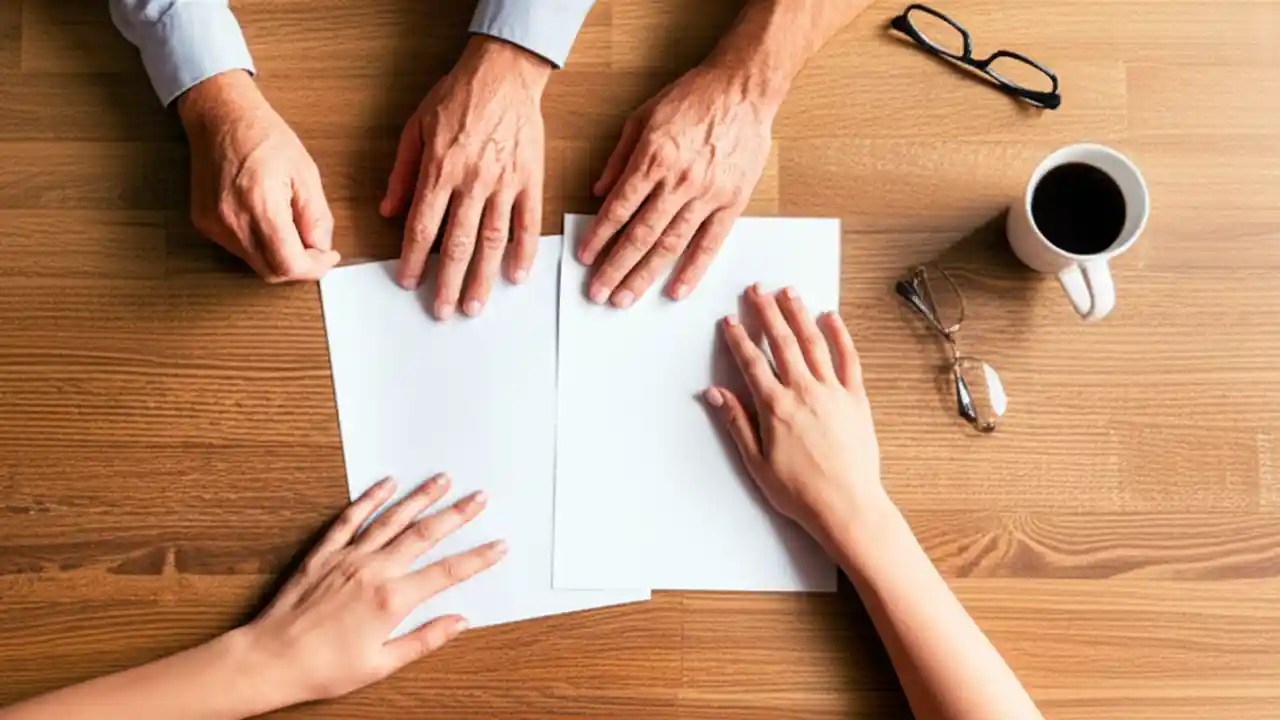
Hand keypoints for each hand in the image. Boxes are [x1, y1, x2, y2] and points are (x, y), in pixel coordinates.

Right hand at [180, 70, 338, 282]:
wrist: (221, 117)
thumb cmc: (264, 137)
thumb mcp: (306, 174)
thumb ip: (317, 218)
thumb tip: (322, 249)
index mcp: (260, 206)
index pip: (289, 264)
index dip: (314, 268)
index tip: (329, 257)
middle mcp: (232, 221)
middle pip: (271, 272)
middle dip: (299, 267)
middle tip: (317, 249)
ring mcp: (214, 225)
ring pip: (255, 263)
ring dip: (280, 257)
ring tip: (293, 228)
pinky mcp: (204, 223)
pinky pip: (239, 250)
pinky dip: (260, 246)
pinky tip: (269, 222)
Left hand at [239, 475, 505, 707]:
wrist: (270, 659)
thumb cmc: (322, 668)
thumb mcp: (381, 664)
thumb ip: (424, 640)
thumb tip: (458, 623)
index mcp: (391, 600)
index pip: (447, 573)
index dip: (477, 558)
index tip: (498, 547)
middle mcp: (373, 571)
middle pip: (425, 534)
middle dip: (457, 514)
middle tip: (479, 498)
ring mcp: (348, 558)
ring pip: (393, 519)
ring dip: (421, 497)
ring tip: (442, 480)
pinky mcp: (324, 553)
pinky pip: (351, 519)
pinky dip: (370, 499)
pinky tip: (386, 484)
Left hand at [383, 37, 549, 318]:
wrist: (504, 72)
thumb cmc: (458, 96)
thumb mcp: (415, 127)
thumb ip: (402, 172)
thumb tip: (387, 211)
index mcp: (440, 169)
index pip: (423, 226)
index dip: (413, 260)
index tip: (408, 284)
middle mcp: (472, 181)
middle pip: (458, 243)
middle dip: (447, 281)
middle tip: (442, 311)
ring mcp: (504, 182)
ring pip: (492, 240)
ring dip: (483, 277)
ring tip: (475, 305)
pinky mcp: (530, 179)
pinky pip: (528, 222)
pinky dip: (525, 251)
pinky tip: (517, 275)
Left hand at [577, 65, 775, 306]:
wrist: (743, 89)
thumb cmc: (692, 98)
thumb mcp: (642, 117)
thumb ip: (618, 157)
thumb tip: (597, 191)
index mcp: (653, 159)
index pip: (618, 208)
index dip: (598, 237)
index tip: (584, 258)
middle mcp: (678, 181)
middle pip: (641, 235)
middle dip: (615, 268)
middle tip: (598, 293)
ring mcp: (707, 194)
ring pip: (671, 245)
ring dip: (645, 275)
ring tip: (625, 298)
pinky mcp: (732, 202)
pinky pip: (710, 243)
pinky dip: (693, 270)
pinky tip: (676, 290)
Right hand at [703, 285, 888, 552]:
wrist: (847, 506)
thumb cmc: (800, 491)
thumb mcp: (756, 462)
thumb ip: (737, 422)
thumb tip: (715, 393)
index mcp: (775, 407)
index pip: (752, 362)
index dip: (739, 338)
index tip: (730, 320)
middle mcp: (804, 392)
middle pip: (782, 342)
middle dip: (767, 312)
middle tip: (756, 289)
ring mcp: (833, 392)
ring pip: (814, 342)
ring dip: (799, 314)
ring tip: (788, 291)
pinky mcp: (856, 399)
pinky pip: (848, 359)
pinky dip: (840, 335)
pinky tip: (831, 317)